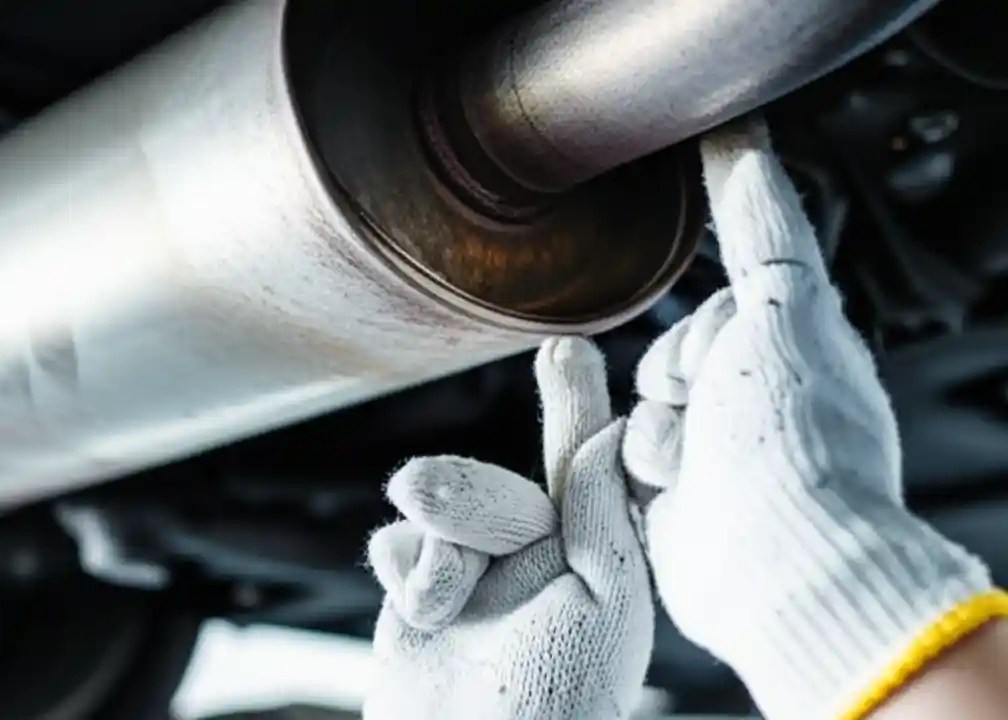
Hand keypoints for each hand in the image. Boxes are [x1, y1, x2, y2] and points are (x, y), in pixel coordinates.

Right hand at [363, 338, 652, 719]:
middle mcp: (533, 563)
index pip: (582, 464)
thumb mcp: (605, 605)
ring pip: (437, 511)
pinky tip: (422, 618)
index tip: (567, 346)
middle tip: (421, 495)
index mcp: (591, 561)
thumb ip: (602, 514)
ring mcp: (474, 580)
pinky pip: (398, 546)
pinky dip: (405, 575)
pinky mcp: (419, 599)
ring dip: (436, 554)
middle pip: (492, 484)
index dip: (575, 403)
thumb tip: (612, 431)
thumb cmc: (555, 705)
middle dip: (467, 498)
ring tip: (439, 608)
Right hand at [623, 119, 996, 719]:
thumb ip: (763, 229)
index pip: (728, 301)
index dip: (710, 320)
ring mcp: (722, 455)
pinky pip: (628, 455)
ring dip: (657, 429)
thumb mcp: (783, 306)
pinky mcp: (682, 500)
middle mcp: (763, 404)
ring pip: (644, 404)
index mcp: (801, 358)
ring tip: (696, 463)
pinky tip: (675, 491)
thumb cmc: (793, 439)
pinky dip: (641, 469)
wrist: (775, 563)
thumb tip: (747, 144)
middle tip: (710, 407)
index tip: (701, 345)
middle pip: (673, 350)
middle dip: (677, 372)